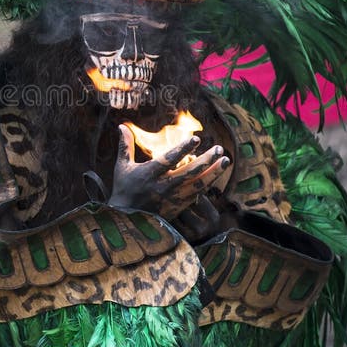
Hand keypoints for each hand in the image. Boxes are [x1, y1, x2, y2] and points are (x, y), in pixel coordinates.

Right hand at [109, 124, 229, 217]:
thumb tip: (121, 126)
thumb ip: (125, 146)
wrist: (127, 220)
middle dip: (206, 160)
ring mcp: (171, 199)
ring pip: (197, 185)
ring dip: (213, 173)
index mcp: (148, 174)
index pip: (168, 160)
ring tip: (226, 160)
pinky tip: (215, 174)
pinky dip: (206, 185)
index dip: (182, 149)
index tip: (196, 139)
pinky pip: (196, 195)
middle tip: (219, 149)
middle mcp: (162, 187)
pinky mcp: (178, 208)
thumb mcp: (123, 167)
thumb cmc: (124, 189)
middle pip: (189, 173)